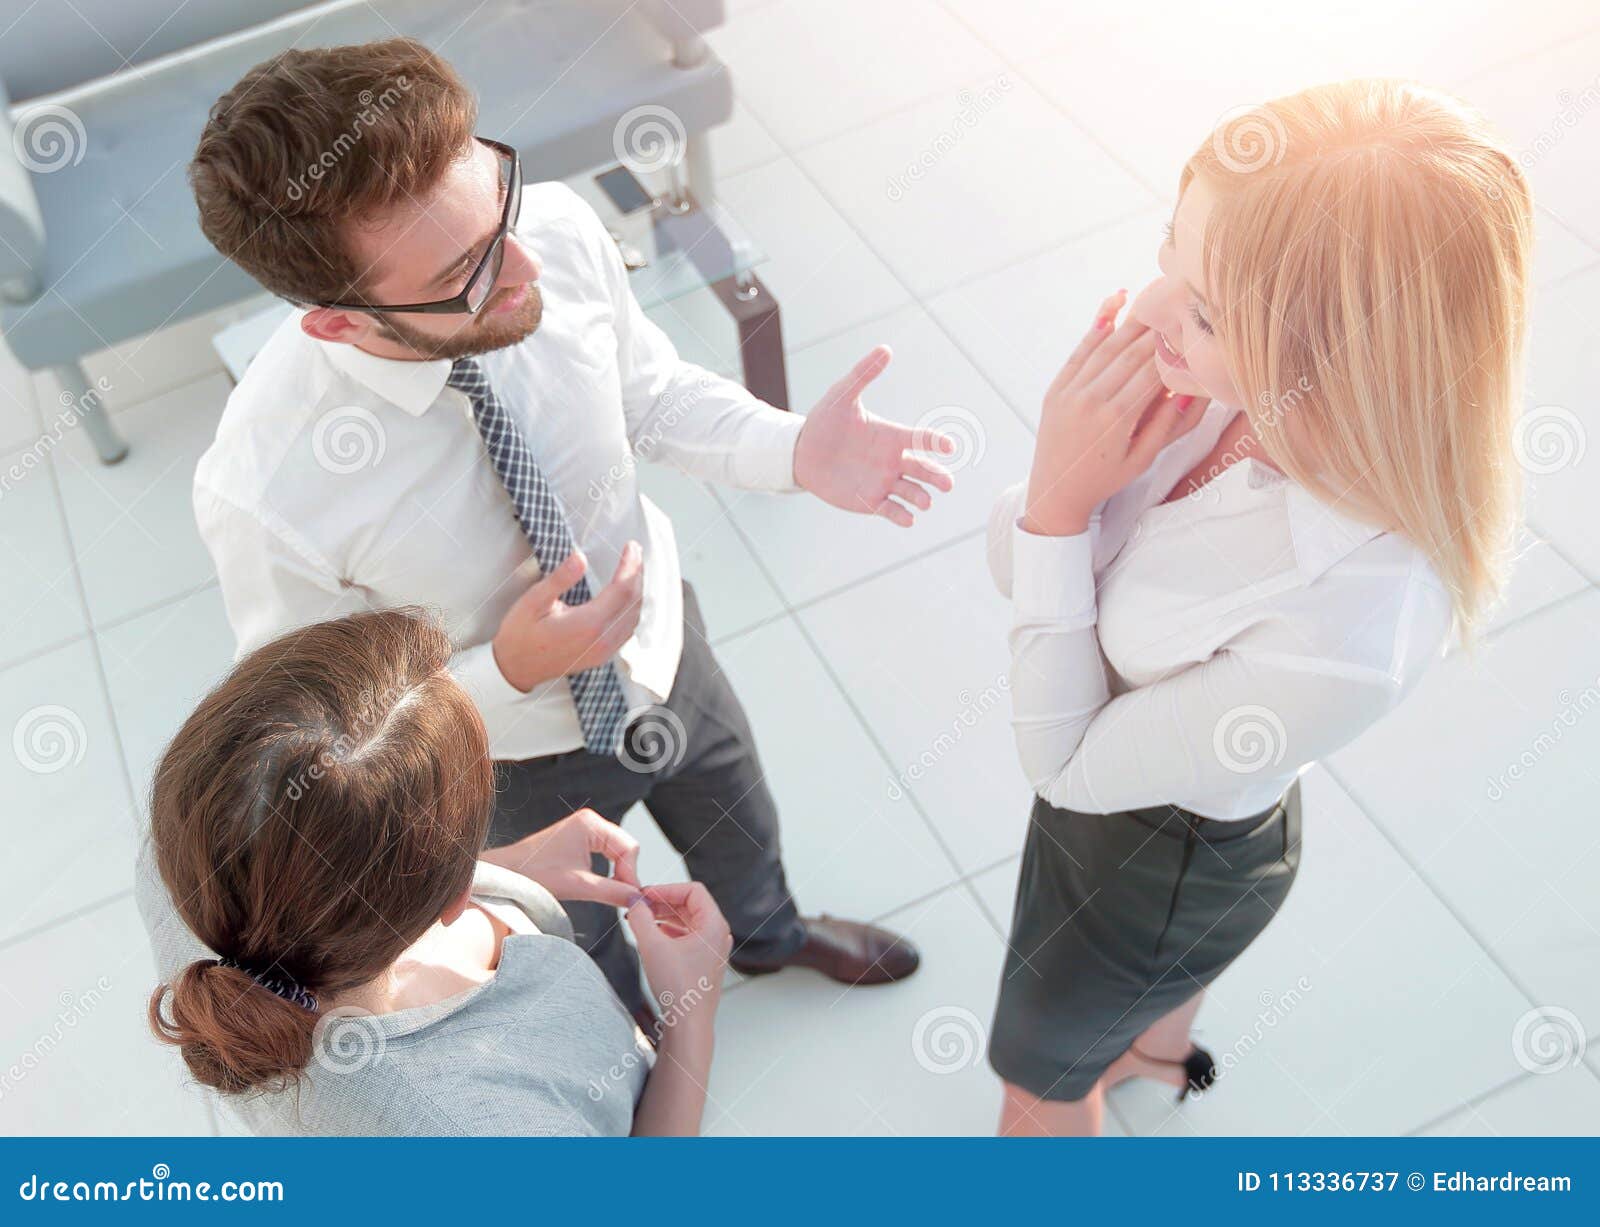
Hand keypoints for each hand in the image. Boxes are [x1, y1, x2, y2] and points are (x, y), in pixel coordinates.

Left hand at [481, 808, 639, 906]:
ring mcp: (584, 829)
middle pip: (626, 848)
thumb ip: (612, 891)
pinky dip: (609, 871)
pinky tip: (605, 887)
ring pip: (618, 852)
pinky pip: (606, 854)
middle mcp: (590, 821)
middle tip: (626, 899)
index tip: (632, 898)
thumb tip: (639, 899)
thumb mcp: (578, 885)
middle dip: (627, 873)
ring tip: (616, 895)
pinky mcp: (579, 840)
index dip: (632, 874)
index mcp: (591, 824)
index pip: (629, 847)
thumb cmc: (534, 875)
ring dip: (619, 873)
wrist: (505, 875)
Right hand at [491, 541, 643, 690]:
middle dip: (637, 574)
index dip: (630, 565)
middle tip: (635, 552)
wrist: (514, 668)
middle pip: (633, 603)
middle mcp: (602, 640)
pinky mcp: (601, 657)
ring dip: (637, 592)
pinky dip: (632, 610)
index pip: (622, 589)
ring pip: (634, 618)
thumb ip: (560, 579)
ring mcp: (604, 652)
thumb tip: (580, 557)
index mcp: (587, 624)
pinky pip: (627, 631)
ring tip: (633, 569)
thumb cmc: (520, 634)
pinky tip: (626, 597)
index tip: (632, 546)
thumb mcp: (533, 601)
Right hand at [625, 882, 730, 1016]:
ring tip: (640, 920)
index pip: (692, 890)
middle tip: (638, 906)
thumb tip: (633, 900)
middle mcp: (719, 934)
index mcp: (715, 924)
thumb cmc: (678, 987)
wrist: (689, 1024)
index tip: (644, 895)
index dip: (666, 889)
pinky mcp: (705, 962)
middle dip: (662, 903)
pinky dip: (669, 931)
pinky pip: (688, 936)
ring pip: (688, 921)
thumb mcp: (652, 946)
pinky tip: (651, 935)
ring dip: (664, 917)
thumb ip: (641, 918)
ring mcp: (714, 949)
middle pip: (690, 904)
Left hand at [792, 345, 956, 527]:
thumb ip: (864, 374)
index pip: (920, 440)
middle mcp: (893, 461)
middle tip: (947, 484)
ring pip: (911, 492)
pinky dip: (902, 516)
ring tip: (924, 501)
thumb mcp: (843, 396)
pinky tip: (909, 519)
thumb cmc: (824, 421)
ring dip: (921, 497)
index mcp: (891, 436)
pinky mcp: (869, 501)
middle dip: (937, 477)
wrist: (801, 452)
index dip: (936, 443)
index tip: (949, 447)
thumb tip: (885, 349)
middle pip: (923, 470)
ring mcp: (883, 482)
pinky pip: (890, 510)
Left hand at [1023, 292, 1201, 535]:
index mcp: (1115, 420)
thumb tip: (1193, 391)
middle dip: (1158, 328)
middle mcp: (1090, 400)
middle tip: (1179, 302)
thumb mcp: (1142, 460)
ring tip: (1155, 297)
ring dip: (1132, 320)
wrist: (1055, 492)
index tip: (1193, 329)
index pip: (1152, 372)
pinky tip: (1114, 304)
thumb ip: (1168, 425)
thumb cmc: (1103, 479)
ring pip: (1106, 346)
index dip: (1174, 348)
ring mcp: (1069, 392)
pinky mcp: (1055, 389)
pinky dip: (1097, 327)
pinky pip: (1080, 351)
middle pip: (1131, 353)